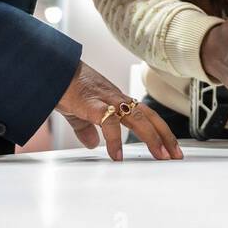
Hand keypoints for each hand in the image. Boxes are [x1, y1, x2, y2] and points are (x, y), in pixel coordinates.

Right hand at [55, 61, 182, 161]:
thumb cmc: (65, 86)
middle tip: (176, 155)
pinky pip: (110, 123)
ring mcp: (107, 100)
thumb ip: (87, 129)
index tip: (169, 147)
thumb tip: (93, 144)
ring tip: (160, 155)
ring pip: (138, 118)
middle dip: (165, 135)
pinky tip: (117, 156)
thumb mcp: (78, 112)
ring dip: (152, 137)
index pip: (145, 115)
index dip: (159, 130)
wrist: (52, 71)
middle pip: (149, 116)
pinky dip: (115, 140)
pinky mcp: (93, 105)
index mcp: (116, 100)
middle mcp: (117, 98)